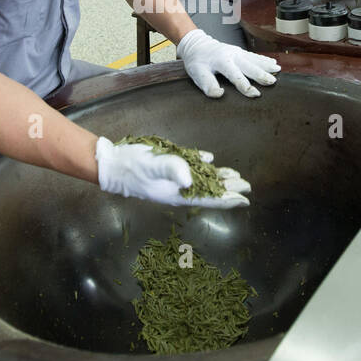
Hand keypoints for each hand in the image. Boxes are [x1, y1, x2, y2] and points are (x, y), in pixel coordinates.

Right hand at [94, 137, 249, 207]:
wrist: (113, 164)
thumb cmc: (133, 168)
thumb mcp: (153, 166)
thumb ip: (172, 169)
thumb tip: (190, 178)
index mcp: (178, 193)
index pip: (209, 198)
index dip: (228, 200)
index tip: (244, 200)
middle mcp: (179, 188)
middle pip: (210, 190)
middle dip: (229, 189)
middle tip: (247, 186)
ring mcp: (174, 178)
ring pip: (203, 179)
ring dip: (219, 178)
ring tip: (234, 176)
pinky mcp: (168, 166)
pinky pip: (190, 167)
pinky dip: (204, 165)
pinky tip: (211, 161)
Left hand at [175, 28, 279, 98]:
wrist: (197, 45)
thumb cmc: (197, 61)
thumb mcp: (197, 73)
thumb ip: (207, 84)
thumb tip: (219, 94)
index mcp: (221, 61)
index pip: (235, 75)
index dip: (245, 86)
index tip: (255, 94)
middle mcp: (231, 54)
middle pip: (249, 66)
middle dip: (261, 74)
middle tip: (272, 81)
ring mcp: (237, 52)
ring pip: (254, 59)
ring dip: (266, 65)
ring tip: (278, 70)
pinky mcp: (240, 52)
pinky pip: (254, 56)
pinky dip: (264, 60)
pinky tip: (273, 63)